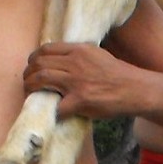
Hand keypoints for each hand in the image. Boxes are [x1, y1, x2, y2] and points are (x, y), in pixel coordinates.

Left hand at [23, 40, 150, 118]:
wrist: (135, 88)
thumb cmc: (118, 74)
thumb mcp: (97, 54)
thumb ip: (79, 55)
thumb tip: (60, 60)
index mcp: (78, 50)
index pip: (46, 49)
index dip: (34, 58)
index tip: (32, 66)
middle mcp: (75, 63)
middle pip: (39, 63)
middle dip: (28, 74)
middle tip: (27, 82)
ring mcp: (76, 81)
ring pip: (42, 79)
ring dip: (31, 88)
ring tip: (30, 94)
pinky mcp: (80, 100)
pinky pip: (57, 106)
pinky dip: (51, 111)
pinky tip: (52, 113)